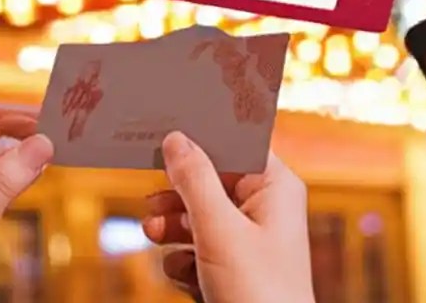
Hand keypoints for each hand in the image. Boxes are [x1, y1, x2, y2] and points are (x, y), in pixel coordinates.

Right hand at [142, 133, 313, 302]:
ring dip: (175, 226)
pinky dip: (186, 260)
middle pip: (213, 183)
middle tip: (149, 200)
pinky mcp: (237, 274)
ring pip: (203, 219)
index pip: (236, 146)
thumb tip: (177, 139)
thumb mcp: (220, 230)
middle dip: (179, 194)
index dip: (200, 141)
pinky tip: (178, 271)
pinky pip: (203, 253)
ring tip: (152, 233)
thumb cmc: (258, 291)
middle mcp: (267, 210)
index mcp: (276, 187)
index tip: (162, 137)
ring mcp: (252, 243)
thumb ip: (195, 181)